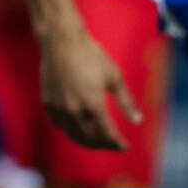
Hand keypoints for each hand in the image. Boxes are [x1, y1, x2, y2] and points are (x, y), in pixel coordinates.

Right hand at [40, 25, 141, 150]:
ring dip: (87, 142)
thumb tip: (138, 121)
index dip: (118, 143)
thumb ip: (126, 101)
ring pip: (73, 135)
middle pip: (91, 139)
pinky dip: (70, 129)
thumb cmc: (91, 55)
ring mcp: (59, 107)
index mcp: (94, 104)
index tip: (125, 146)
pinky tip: (76, 126)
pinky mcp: (48, 102)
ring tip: (96, 141)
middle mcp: (75, 110)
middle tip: (112, 144)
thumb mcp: (114, 76)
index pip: (108, 135)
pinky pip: (59, 124)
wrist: (61, 40)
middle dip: (104, 145)